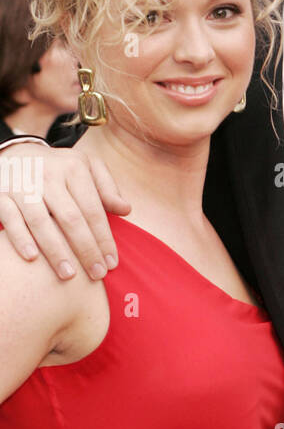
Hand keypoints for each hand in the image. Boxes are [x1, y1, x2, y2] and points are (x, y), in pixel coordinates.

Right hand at [0, 143, 129, 279]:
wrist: (14, 154)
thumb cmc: (58, 169)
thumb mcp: (85, 167)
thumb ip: (106, 187)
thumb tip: (126, 209)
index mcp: (74, 168)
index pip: (93, 209)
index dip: (104, 238)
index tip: (112, 262)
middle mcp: (48, 175)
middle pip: (71, 218)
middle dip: (86, 249)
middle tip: (97, 274)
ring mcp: (23, 185)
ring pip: (41, 221)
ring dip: (56, 251)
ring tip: (69, 274)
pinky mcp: (1, 194)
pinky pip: (11, 219)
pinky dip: (20, 238)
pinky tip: (33, 258)